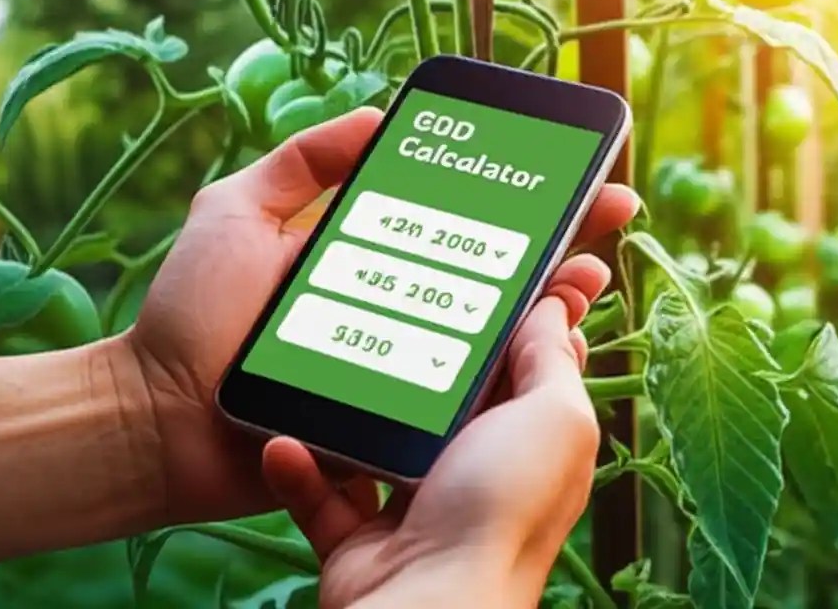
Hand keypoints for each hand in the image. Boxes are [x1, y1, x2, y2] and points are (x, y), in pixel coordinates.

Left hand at [123, 108, 637, 524]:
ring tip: (589, 275)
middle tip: (609, 213)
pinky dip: (518, 372)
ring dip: (555, 302)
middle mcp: (402, 307)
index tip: (568, 171)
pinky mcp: (402, 418)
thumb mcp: (238, 212)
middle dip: (560, 240)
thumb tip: (377, 115)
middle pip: (497, 272)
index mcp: (374, 256)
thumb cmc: (193, 316)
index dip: (516, 196)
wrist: (160, 417)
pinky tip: (552, 343)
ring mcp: (406, 363)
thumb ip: (300, 161)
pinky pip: (471, 395)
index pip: (461, 221)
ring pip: (499, 333)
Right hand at [261, 255, 615, 607]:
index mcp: (528, 438)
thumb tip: (553, 307)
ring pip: (374, 437)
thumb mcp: (555, 418)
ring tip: (317, 350)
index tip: (475, 262)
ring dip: (344, 404)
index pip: (522, 362)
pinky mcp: (360, 538)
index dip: (508, 314)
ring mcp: (416, 504)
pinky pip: (321, 492)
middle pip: (443, 391)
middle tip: (381, 289)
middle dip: (415, 347)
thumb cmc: (500, 512)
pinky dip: (299, 468)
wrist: (426, 605)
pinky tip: (282, 437)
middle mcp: (475, 469)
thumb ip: (550, 363)